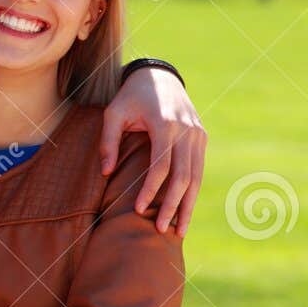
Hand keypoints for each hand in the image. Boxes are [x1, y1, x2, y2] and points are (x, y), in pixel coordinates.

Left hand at [101, 66, 205, 235]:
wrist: (159, 75)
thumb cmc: (130, 96)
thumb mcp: (113, 112)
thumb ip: (108, 142)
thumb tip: (106, 173)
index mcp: (165, 123)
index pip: (161, 166)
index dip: (150, 190)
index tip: (139, 210)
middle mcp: (186, 130)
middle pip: (183, 176)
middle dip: (172, 206)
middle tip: (160, 230)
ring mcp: (197, 134)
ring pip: (196, 177)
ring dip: (188, 205)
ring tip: (178, 231)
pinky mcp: (201, 137)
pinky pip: (198, 170)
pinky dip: (192, 192)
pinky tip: (185, 211)